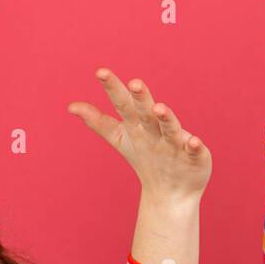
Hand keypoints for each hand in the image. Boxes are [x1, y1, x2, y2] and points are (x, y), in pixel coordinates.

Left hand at [68, 69, 211, 203]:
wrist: (171, 191)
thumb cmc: (144, 157)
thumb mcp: (119, 138)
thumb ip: (98, 121)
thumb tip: (70, 106)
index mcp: (137, 122)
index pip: (122, 102)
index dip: (112, 88)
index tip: (100, 72)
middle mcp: (156, 128)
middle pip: (146, 111)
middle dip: (141, 97)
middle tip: (134, 83)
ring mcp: (176, 141)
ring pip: (170, 128)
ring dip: (166, 118)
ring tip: (159, 109)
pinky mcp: (194, 156)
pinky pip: (194, 150)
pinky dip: (194, 146)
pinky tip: (193, 142)